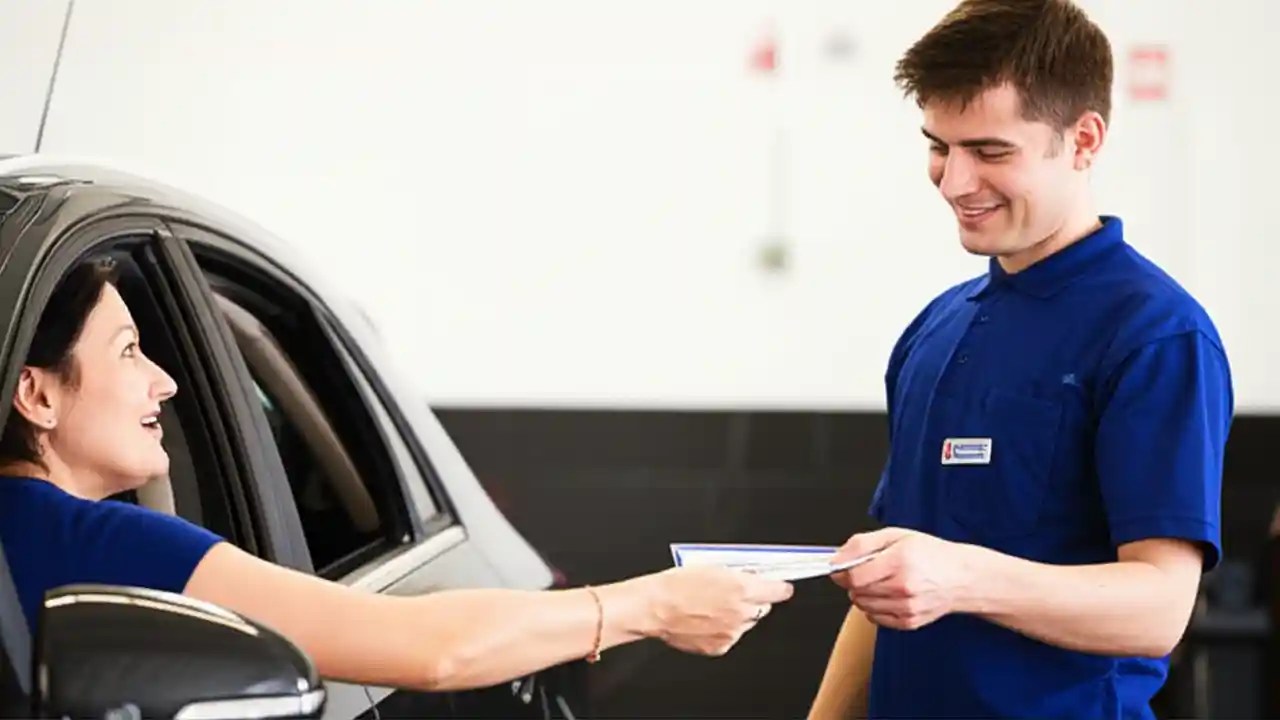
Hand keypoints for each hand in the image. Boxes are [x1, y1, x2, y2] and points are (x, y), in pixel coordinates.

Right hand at [647, 565, 793, 655]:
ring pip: (747, 623)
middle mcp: (741, 613)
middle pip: (763, 607)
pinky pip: (731, 636)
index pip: (778, 590)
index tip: (782, 587)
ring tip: (714, 607)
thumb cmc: (676, 585)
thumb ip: (739, 574)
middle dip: (755, 600)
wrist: (654, 607)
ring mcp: (731, 632)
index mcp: (742, 589)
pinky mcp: (720, 647)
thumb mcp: (713, 567)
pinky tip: (707, 620)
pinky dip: (725, 629)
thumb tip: (753, 577)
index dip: (780, 587)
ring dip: (739, 615)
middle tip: (737, 594)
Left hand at [829, 527, 972, 630]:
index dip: (842, 572)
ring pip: (863, 606)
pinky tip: (889, 595)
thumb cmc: (931, 554)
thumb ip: (862, 544)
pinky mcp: (909, 622)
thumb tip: (836, 558)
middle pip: (857, 592)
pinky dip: (875, 607)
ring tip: (881, 581)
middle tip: (868, 571)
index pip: (855, 576)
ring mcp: (907, 608)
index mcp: (900, 561)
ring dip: (864, 594)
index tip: (842, 567)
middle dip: (854, 581)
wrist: (962, 578)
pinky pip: (875, 618)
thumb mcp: (896, 535)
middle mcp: (904, 587)